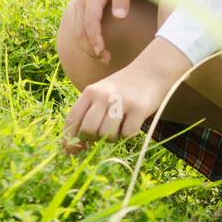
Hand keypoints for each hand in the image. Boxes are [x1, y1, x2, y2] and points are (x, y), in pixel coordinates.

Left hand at [61, 37, 192, 154]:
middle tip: (102, 135)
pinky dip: (128, 135)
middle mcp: (104, 96)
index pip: (72, 121)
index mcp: (90, 92)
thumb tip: (76, 146)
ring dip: (112, 138)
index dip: (71, 140)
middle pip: (88, 130)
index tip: (75, 150)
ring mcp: (122, 102)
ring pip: (107, 135)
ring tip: (118, 127)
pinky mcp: (139, 108)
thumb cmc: (123, 88)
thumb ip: (88, 113)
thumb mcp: (101, 93)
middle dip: (93, 139)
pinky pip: (127, 134)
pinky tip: (131, 124)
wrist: (151, 72)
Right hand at [62, 0, 137, 65]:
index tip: (100, 51)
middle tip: (107, 59)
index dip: (94, 37)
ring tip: (104, 58)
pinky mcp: (79, 9)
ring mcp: (78, 6)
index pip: (90, 21)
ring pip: (76, 32)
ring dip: (87, 47)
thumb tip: (121, 16)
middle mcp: (81, 2)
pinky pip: (77, 28)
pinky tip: (96, 49)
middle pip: (80, 31)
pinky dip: (84, 41)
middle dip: (90, 48)